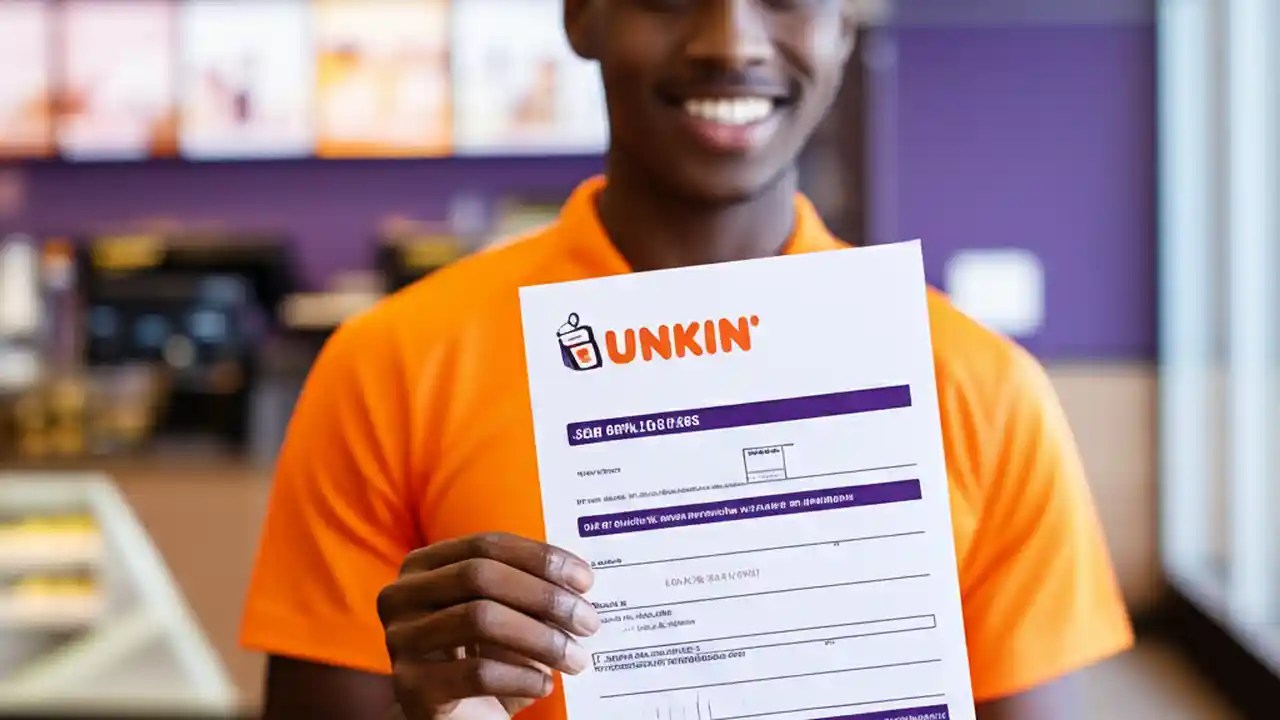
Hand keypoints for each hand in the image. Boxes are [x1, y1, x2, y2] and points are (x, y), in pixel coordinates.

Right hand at [378, 533, 599, 719]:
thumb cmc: (484, 658)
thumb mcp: (506, 615)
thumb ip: (529, 590)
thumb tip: (577, 582)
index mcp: (423, 566)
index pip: (486, 545)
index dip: (539, 558)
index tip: (585, 581)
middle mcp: (400, 596)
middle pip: (480, 576)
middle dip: (544, 597)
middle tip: (588, 621)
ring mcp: (401, 641)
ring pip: (479, 619)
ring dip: (540, 639)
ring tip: (576, 658)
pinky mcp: (412, 687)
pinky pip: (477, 673)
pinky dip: (521, 676)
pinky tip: (545, 685)